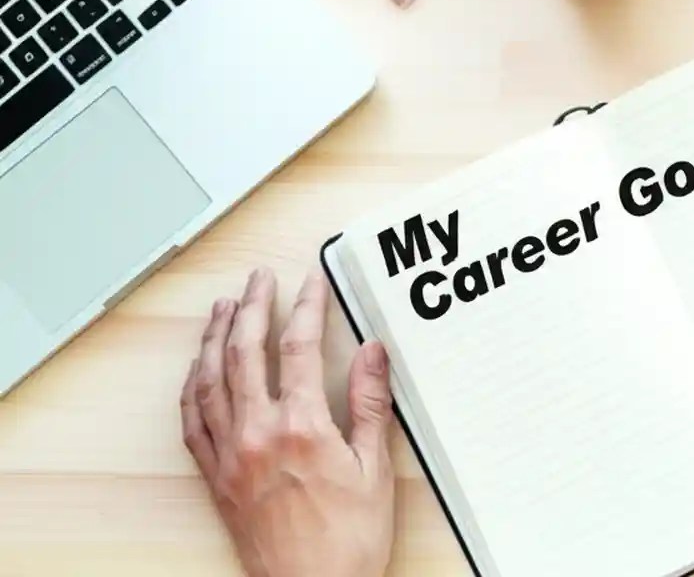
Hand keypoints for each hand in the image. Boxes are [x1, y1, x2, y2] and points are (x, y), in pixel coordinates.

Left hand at [179, 268, 395, 576]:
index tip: (310, 284)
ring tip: (222, 308)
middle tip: (259, 280)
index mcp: (301, 427)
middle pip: (245, 352)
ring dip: (214, 338)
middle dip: (252, 307)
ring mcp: (230, 455)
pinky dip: (193, 388)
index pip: (299, 348)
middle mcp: (257, 434)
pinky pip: (192, 421)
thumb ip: (369, 404)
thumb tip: (372, 354)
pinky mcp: (216, 478)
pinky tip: (198, 371)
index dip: (306, 308)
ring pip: (210, 380)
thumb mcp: (374, 469)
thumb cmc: (348, 541)